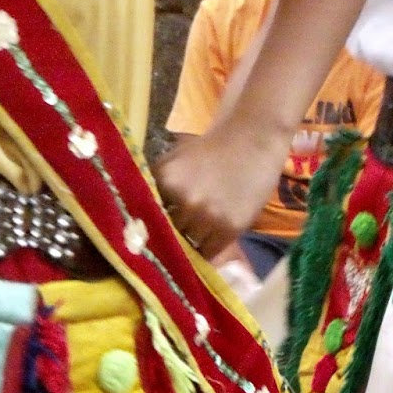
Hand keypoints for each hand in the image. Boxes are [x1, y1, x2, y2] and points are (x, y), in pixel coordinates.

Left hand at [153, 119, 290, 258]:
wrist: (250, 140)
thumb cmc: (210, 149)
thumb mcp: (174, 161)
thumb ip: (158, 187)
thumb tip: (141, 217)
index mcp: (164, 180)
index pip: (147, 214)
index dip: (151, 223)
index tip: (152, 229)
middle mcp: (183, 199)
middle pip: (168, 231)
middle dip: (172, 232)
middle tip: (178, 232)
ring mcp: (207, 216)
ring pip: (188, 244)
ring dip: (190, 242)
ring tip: (196, 235)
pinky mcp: (230, 228)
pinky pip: (209, 252)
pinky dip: (207, 251)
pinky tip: (208, 242)